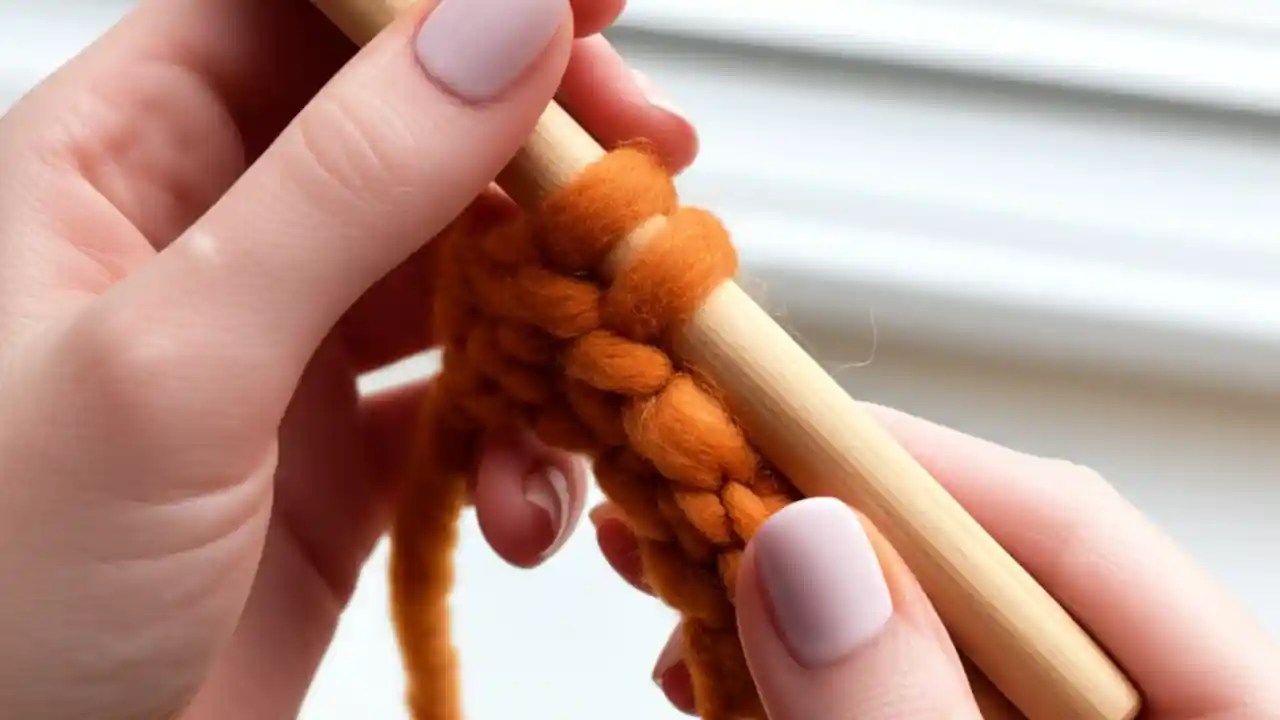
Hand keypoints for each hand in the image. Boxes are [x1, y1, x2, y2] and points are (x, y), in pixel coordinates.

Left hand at [0, 0, 696, 716]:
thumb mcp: (177, 362)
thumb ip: (347, 185)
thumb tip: (499, 29)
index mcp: (123, 166)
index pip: (308, 12)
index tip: (588, 3)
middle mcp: (212, 246)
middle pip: (412, 134)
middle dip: (537, 155)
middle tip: (640, 169)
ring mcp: (283, 357)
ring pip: (461, 274)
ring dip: (551, 311)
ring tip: (608, 351)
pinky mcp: (339, 465)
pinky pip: (470, 409)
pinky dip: (524, 445)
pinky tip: (518, 502)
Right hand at [593, 404, 1279, 717]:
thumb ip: (901, 716)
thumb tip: (806, 554)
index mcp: (1233, 714)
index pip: (1070, 534)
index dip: (903, 466)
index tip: (753, 428)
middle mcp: (1148, 714)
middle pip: (982, 574)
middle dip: (815, 534)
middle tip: (676, 499)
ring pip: (923, 635)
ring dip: (789, 608)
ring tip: (672, 586)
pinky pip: (898, 694)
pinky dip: (804, 679)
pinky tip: (724, 670)